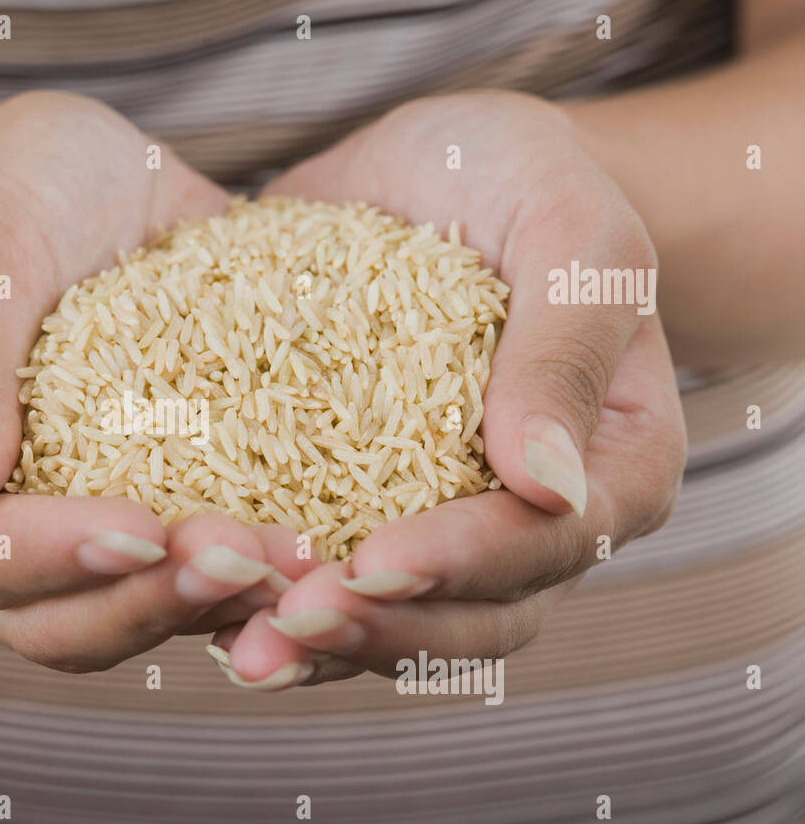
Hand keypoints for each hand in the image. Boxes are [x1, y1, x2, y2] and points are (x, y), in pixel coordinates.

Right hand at [0, 92, 317, 671]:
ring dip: (199, 606)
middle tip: (238, 561)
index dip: (46, 555)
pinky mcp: (129, 516)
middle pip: (36, 617)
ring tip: (289, 567)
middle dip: (138, 601)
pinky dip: (236, 581)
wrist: (80, 180)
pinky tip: (306, 556)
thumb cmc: (11, 189)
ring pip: (112, 617)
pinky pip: (175, 579)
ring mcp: (50, 530)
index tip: (142, 529)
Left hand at [216, 91, 686, 687]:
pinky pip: (336, 588)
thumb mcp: (563, 225)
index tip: (375, 559)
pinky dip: (279, 609)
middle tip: (287, 622)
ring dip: (324, 648)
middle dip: (382, 629)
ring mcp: (453, 527)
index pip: (549, 542)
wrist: (434, 174)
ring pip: (403, 626)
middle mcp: (540, 520)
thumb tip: (548, 485)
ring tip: (239, 649)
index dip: (464, 562)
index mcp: (615, 462)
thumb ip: (568, 340)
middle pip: (476, 616)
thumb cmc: (514, 178)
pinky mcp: (372, 514)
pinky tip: (209, 620)